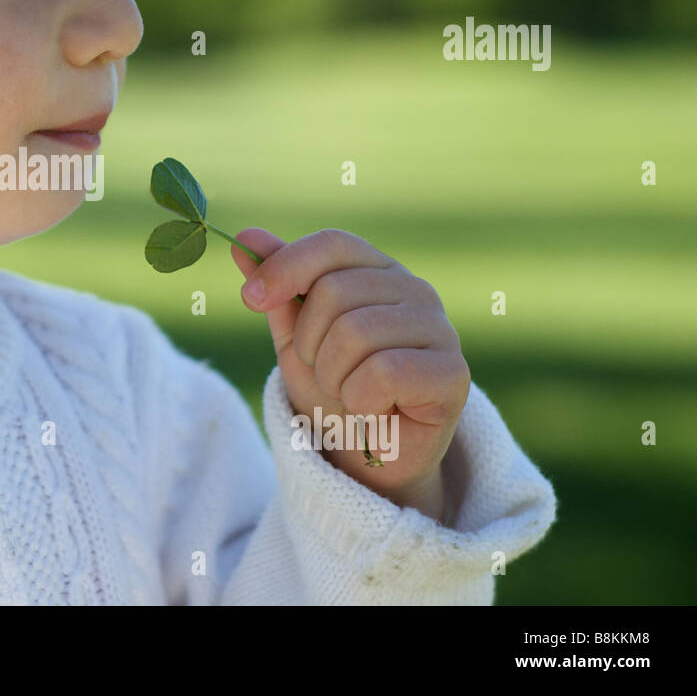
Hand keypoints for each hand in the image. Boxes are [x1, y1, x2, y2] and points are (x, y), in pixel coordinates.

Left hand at [231, 227, 470, 519]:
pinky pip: (383, 373)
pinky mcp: (453, 372)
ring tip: (350, 393)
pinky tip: (375, 411)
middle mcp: (415, 290)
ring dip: (334, 377)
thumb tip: (244, 238)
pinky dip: (362, 401)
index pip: (332, 244)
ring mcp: (439, 329)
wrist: (364, 459)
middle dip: (309, 344)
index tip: (250, 299)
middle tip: (327, 373)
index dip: (286, 266)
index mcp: (377, 271)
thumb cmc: (332, 390)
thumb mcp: (294, 336)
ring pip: (355, 333)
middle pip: (334, 292)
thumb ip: (277, 287)